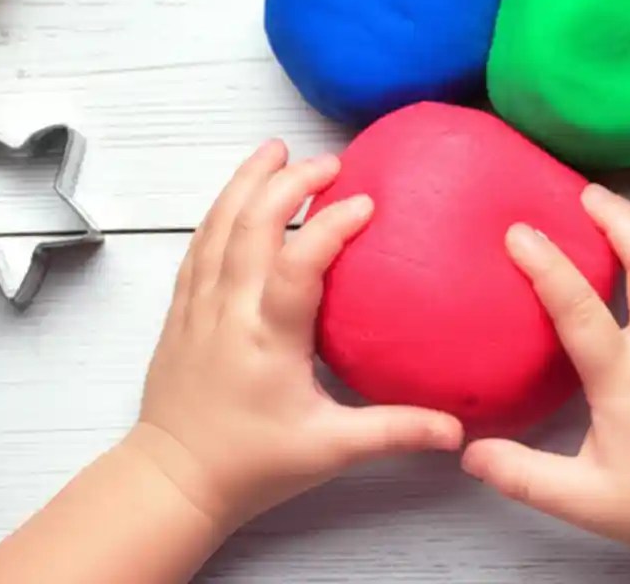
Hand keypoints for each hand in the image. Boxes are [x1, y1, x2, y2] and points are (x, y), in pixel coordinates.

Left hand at [130, 139, 463, 532]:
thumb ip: (395, 431)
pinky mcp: (182, 310)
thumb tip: (455, 429)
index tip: (365, 203)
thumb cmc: (250, 464)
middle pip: (253, 226)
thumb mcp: (331, 450)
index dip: (330, 227)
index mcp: (268, 339)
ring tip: (275, 150)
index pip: (298, 265)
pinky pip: (198, 246)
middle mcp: (229, 311)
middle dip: (289, 184)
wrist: (174, 479)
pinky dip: (219, 212)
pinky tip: (234, 195)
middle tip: (329, 162)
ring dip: (247, 182)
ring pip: (218, 226)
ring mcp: (199, 306)